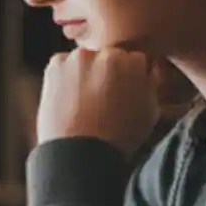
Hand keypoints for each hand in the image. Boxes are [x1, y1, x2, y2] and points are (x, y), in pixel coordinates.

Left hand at [37, 48, 166, 158]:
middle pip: (108, 56)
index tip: (121, 92)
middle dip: (106, 72)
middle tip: (101, 98)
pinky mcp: (55, 64)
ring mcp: (79, 57)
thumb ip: (147, 84)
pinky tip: (67, 100)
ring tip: (82, 102)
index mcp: (134, 61)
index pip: (133, 59)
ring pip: (84, 60)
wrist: (80, 153)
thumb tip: (142, 73)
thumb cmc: (118, 138)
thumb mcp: (150, 112)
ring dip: (84, 73)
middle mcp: (107, 53)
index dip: (128, 77)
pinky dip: (63, 77)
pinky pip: (62, 65)